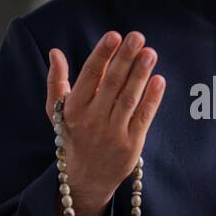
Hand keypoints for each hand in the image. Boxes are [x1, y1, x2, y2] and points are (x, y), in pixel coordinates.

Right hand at [46, 30, 165, 215]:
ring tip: (150, 53)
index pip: (89, 77)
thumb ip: (56, 81)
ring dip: (140, 74)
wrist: (86, 179)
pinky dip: (152, 99)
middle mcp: (92, 120)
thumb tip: (55, 52)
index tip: (114, 36)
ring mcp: (113, 133)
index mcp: (74, 109)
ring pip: (128, 98)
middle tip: (137, 37)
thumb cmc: (73, 137)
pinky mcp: (131, 144)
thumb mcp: (57, 112)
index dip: (102, 55)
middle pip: (111, 84)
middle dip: (125, 59)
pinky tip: (159, 80)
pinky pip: (143, 117)